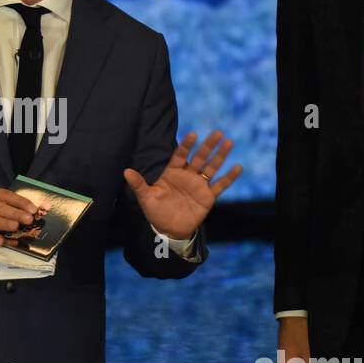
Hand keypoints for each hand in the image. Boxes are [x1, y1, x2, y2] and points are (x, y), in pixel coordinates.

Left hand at [123, 131, 242, 238]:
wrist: (168, 229)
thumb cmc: (156, 211)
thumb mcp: (145, 198)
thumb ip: (138, 184)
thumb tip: (126, 171)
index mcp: (173, 172)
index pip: (181, 155)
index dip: (187, 145)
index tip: (193, 134)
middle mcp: (188, 175)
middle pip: (200, 157)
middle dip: (208, 145)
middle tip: (218, 132)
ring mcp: (199, 185)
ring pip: (212, 167)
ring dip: (220, 156)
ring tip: (229, 142)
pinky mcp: (208, 197)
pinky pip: (220, 185)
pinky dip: (229, 177)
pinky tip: (238, 166)